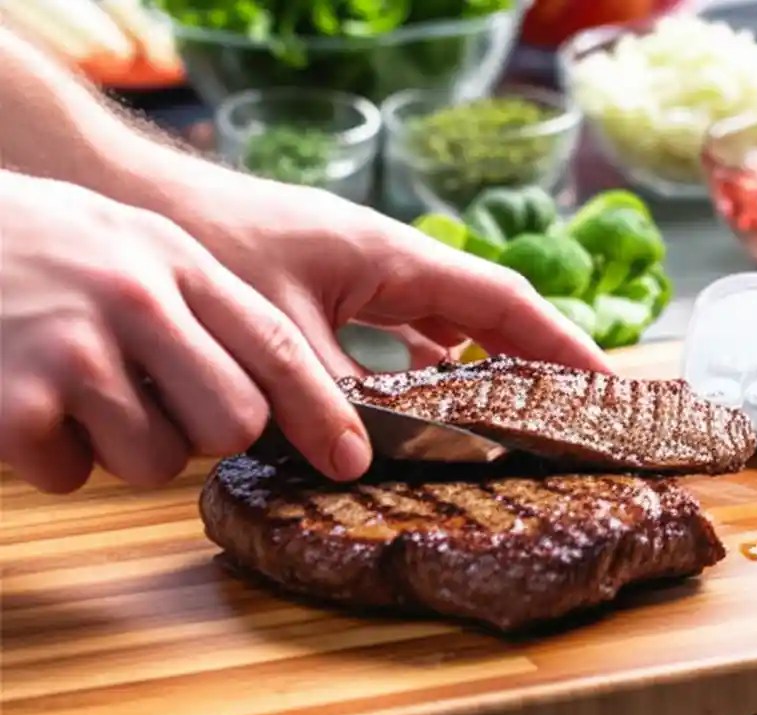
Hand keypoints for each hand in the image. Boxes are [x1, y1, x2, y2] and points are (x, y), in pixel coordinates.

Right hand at [0, 172, 371, 492]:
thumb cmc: (32, 242)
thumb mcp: (129, 240)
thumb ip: (203, 301)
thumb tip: (275, 395)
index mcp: (174, 261)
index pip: (276, 348)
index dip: (323, 413)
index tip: (351, 459)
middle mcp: (135, 301)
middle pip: (234, 423)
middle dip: (207, 434)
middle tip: (158, 404)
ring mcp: (72, 352)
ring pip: (154, 462)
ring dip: (119, 447)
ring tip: (70, 387)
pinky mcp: (12, 405)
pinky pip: (72, 475)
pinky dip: (50, 458)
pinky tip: (20, 402)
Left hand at [152, 177, 612, 377]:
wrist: (140, 200)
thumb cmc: (207, 242)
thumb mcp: (272, 330)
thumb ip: (324, 395)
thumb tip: (365, 459)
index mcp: (395, 257)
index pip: (502, 300)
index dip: (558, 343)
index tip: (603, 384)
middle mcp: (391, 262)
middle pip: (487, 310)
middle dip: (534, 357)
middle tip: (574, 411)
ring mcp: (364, 275)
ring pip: (447, 321)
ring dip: (483, 362)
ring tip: (519, 413)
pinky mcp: (334, 290)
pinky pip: (404, 329)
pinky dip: (429, 364)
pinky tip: (431, 396)